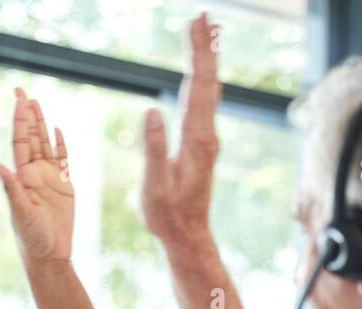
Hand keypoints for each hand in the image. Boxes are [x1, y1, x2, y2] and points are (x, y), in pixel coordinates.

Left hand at [0, 89, 74, 267]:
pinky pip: (62, 161)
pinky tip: (58, 131)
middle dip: (27, 114)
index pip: (20, 141)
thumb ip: (10, 186)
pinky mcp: (64, 187)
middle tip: (22, 91)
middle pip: (31, 137)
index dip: (20, 120)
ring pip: (45, 144)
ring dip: (41, 124)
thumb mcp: (21, 211)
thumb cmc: (32, 238)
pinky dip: (60, 145)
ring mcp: (50, 179)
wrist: (51, 255)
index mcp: (23, 177)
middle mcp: (34, 174)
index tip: (19, 99)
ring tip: (36, 103)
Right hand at [141, 13, 221, 249]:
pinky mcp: (202, 144)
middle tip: (203, 17)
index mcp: (196, 138)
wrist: (188, 235)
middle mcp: (207, 133)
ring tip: (204, 34)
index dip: (198, 53)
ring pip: (209, 90)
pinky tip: (199, 75)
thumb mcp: (155, 184)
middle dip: (205, 47)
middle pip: (207, 81)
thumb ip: (154, 147)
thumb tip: (152, 111)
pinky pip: (204, 103)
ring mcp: (207, 138)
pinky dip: (202, 80)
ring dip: (205, 60)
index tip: (197, 24)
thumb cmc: (168, 214)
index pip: (198, 86)